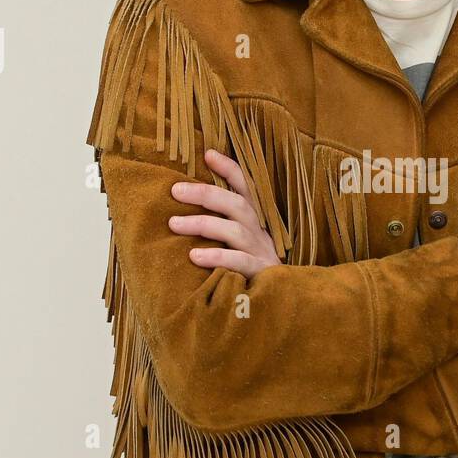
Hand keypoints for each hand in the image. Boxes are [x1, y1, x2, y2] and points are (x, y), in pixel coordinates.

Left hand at [168, 147, 282, 280]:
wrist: (283, 304)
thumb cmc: (251, 270)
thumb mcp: (240, 243)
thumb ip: (222, 224)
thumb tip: (185, 206)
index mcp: (256, 220)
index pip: (246, 187)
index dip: (229, 169)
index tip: (208, 153)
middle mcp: (260, 232)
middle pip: (237, 204)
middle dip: (205, 193)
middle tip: (175, 190)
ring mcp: (262, 253)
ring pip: (235, 230)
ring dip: (203, 223)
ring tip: (173, 223)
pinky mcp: (262, 275)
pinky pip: (239, 262)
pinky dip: (217, 257)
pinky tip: (194, 256)